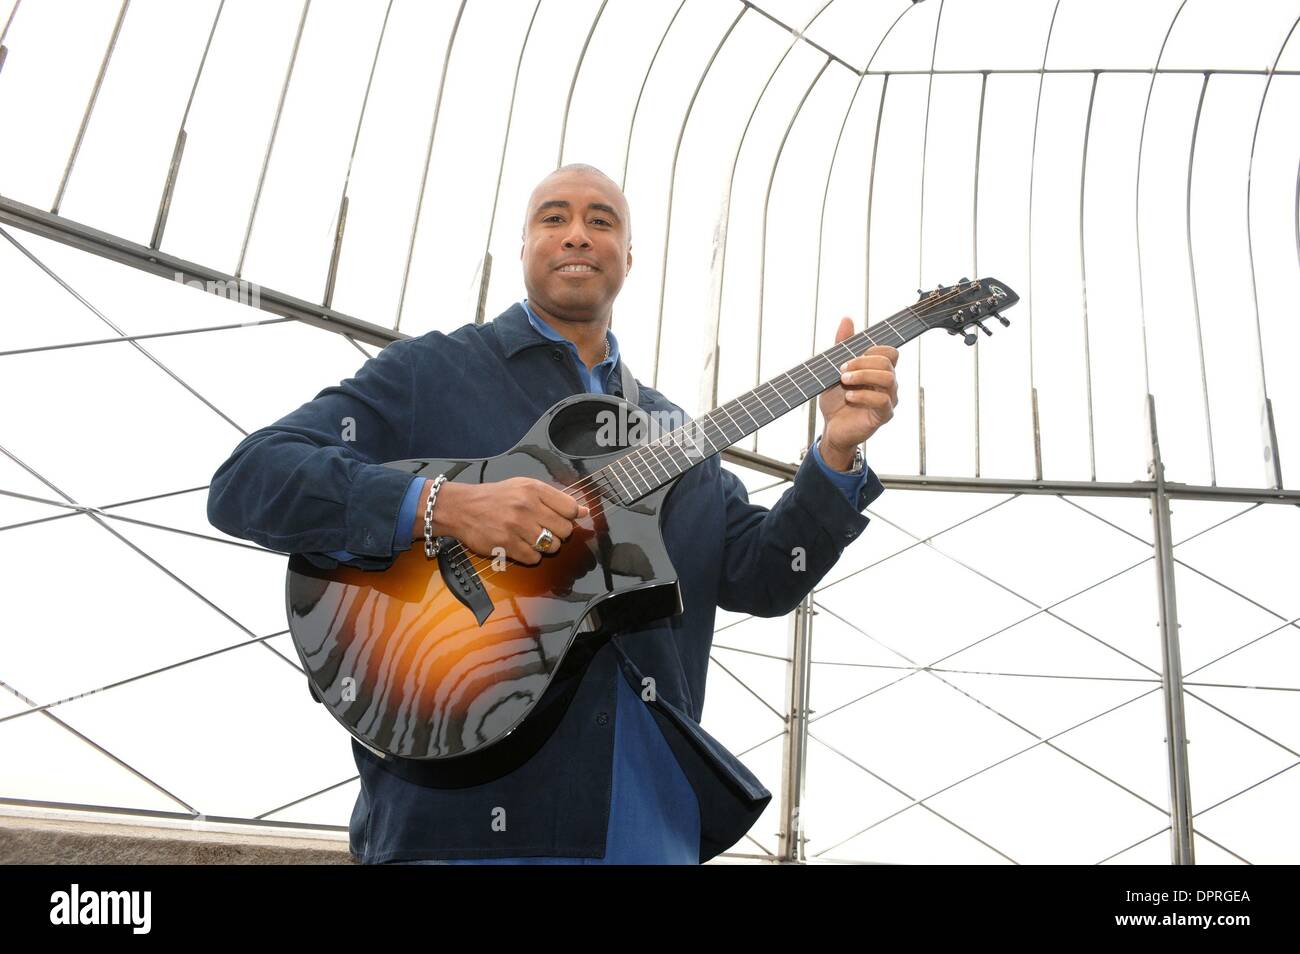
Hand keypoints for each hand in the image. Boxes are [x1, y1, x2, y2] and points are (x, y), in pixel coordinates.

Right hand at [419, 478, 589, 564]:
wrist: (462, 507)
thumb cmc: (496, 497)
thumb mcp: (525, 488)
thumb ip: (555, 498)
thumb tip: (585, 511)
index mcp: (534, 489)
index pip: (571, 508)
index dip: (570, 517)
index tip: (560, 518)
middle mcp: (527, 506)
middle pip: (565, 530)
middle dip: (558, 534)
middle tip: (544, 530)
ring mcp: (516, 526)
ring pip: (551, 546)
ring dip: (545, 547)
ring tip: (531, 538)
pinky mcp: (506, 544)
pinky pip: (534, 558)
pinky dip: (531, 556)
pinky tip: (520, 546)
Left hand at [817, 316, 898, 466]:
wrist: (831, 428)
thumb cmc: (836, 400)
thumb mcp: (834, 370)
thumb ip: (842, 345)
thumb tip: (847, 319)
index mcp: (879, 371)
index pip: (890, 352)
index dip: (871, 349)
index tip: (848, 356)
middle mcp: (888, 384)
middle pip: (888, 362)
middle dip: (862, 362)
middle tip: (841, 370)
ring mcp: (888, 399)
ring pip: (888, 379)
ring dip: (863, 376)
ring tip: (845, 381)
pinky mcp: (883, 416)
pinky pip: (882, 401)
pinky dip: (864, 396)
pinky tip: (849, 396)